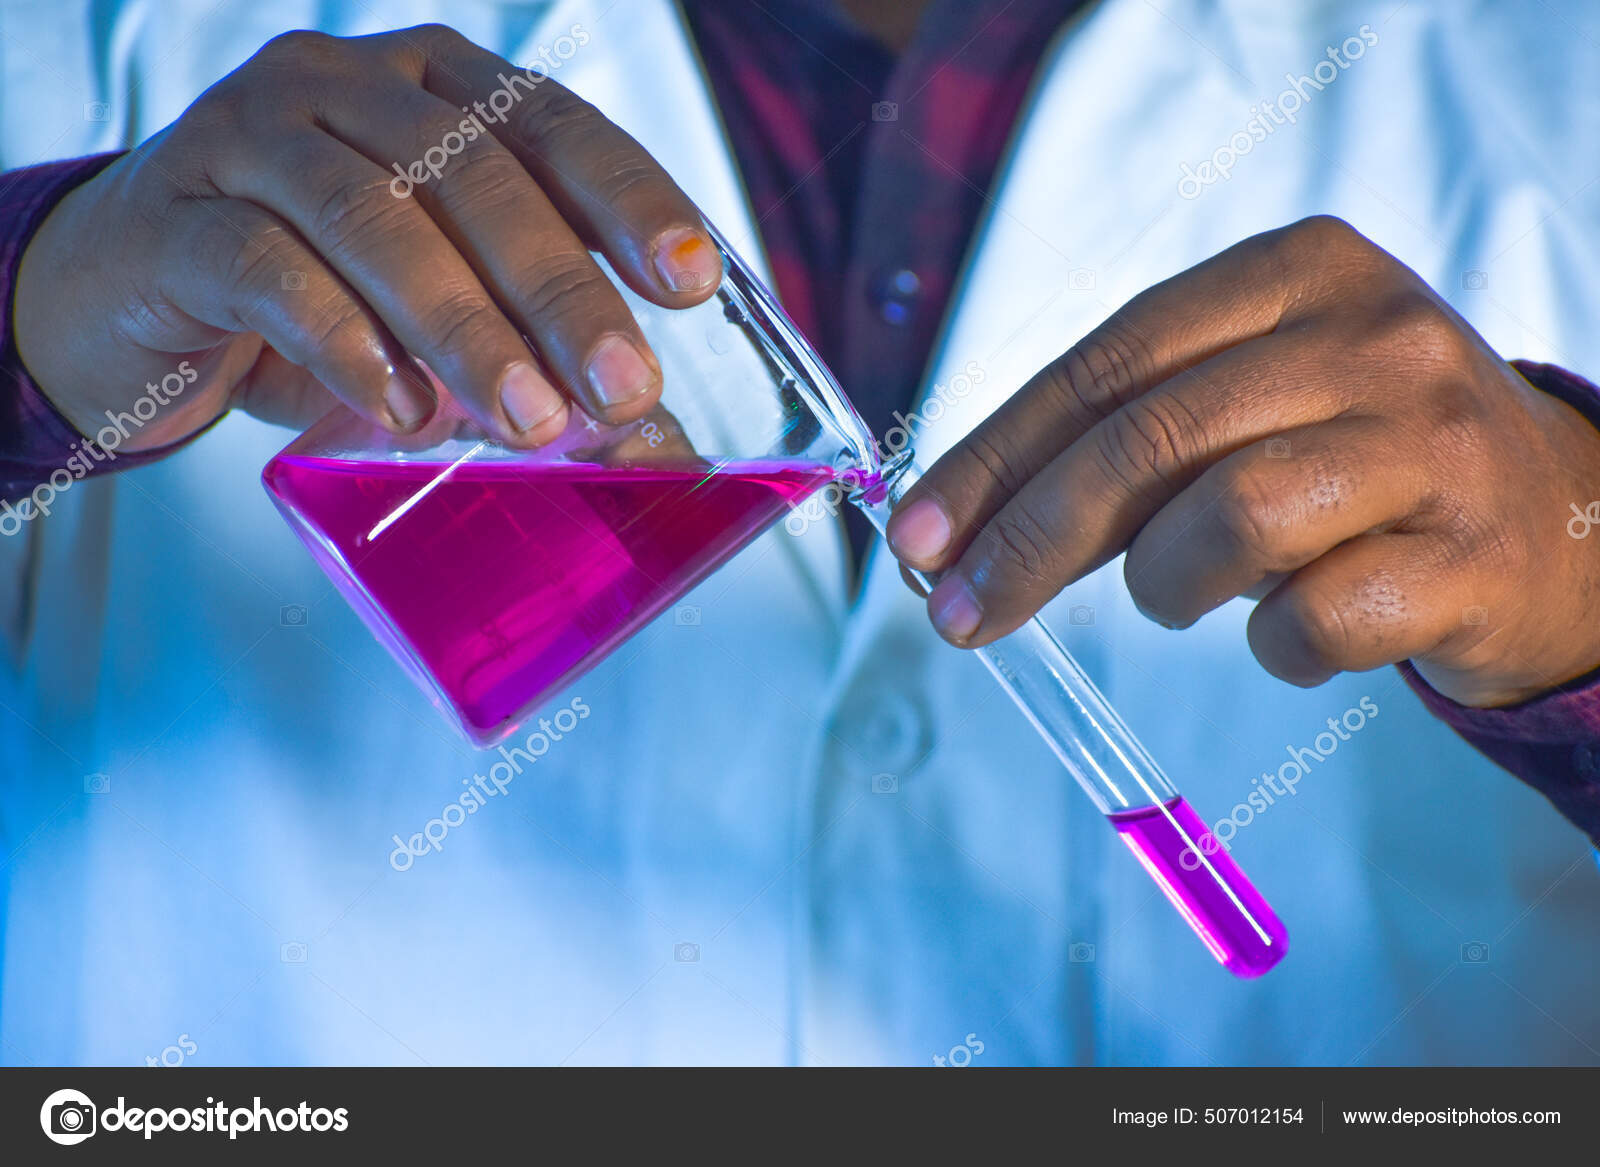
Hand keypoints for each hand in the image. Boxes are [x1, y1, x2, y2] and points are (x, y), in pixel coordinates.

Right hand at [14, 25, 722, 453]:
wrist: (130, 292)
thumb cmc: (320, 294)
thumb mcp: (438, 314)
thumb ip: (541, 359)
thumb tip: (660, 449)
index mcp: (438, 90)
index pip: (553, 124)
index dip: (629, 197)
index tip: (691, 281)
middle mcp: (348, 88)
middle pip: (471, 173)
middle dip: (558, 288)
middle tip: (622, 386)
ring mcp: (250, 138)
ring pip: (371, 215)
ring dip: (460, 324)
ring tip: (527, 420)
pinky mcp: (174, 218)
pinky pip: (263, 265)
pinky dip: (341, 339)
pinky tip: (398, 407)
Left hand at [886, 216, 1599, 707]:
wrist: (1555, 517)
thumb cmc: (1357, 458)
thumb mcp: (1253, 394)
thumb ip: (1130, 429)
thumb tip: (961, 528)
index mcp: (1296, 271)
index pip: (1105, 363)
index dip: (994, 458)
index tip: (917, 538)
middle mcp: (1373, 336)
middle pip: (1148, 440)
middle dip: (1029, 541)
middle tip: (960, 615)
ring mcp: (1432, 442)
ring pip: (1229, 520)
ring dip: (1169, 584)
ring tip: (1185, 592)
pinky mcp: (1472, 555)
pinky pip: (1313, 620)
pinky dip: (1274, 646)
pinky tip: (1298, 627)